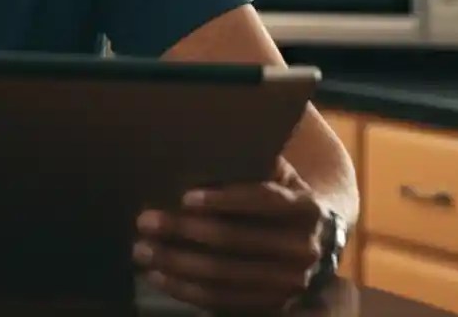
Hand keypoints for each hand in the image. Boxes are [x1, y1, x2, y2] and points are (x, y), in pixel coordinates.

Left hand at [134, 157, 329, 311]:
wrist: (316, 243)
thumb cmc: (280, 201)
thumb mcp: (277, 176)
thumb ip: (249, 166)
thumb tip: (198, 155)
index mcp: (306, 208)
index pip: (263, 200)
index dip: (224, 199)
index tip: (184, 197)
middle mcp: (304, 248)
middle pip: (236, 240)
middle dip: (184, 230)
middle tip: (144, 222)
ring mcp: (290, 283)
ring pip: (224, 274)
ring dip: (176, 263)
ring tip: (141, 250)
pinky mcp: (273, 306)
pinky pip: (223, 300)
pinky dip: (186, 289)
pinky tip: (158, 277)